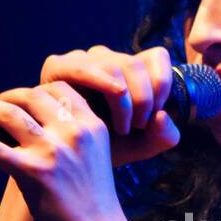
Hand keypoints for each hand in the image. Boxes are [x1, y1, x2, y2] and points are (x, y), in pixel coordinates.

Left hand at [0, 47, 181, 220]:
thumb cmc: (95, 202)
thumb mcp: (94, 157)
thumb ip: (72, 137)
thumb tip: (37, 123)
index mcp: (92, 126)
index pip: (59, 90)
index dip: (36, 89)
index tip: (22, 96)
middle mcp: (74, 132)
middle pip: (33, 96)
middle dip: (8, 95)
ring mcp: (53, 150)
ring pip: (10, 114)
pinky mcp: (33, 171)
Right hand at [39, 46, 180, 166]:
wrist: (71, 163)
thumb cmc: (109, 149)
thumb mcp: (143, 145)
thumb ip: (163, 135)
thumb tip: (161, 116)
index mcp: (130, 68)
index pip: (156, 57)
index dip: (162, 83)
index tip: (157, 114)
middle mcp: (106, 59)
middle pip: (135, 63)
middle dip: (143, 98)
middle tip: (139, 127)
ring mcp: (81, 60)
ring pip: (114, 65)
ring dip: (124, 100)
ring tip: (123, 128)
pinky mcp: (57, 67)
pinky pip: (82, 68)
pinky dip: (101, 83)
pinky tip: (113, 102)